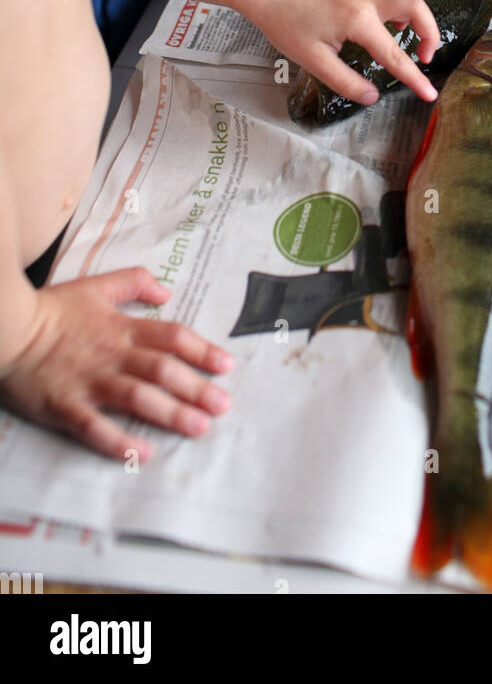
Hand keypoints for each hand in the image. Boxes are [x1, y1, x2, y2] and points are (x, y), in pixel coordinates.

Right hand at [0, 269, 232, 460]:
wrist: (6, 328)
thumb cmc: (51, 309)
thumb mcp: (95, 285)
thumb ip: (133, 282)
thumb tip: (167, 291)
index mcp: (122, 327)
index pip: (172, 337)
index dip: (202, 351)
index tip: (226, 366)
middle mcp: (113, 355)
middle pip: (163, 370)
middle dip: (197, 388)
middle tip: (223, 406)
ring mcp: (90, 381)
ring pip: (138, 397)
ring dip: (171, 413)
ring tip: (199, 427)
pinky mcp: (65, 406)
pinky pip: (95, 427)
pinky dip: (119, 441)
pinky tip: (144, 453)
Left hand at [254, 0, 440, 105]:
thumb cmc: (286, 23)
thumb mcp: (314, 61)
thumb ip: (346, 82)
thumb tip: (372, 97)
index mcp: (358, 21)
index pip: (394, 55)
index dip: (415, 78)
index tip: (430, 94)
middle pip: (416, 8)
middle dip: (430, 34)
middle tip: (424, 57)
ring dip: (417, 7)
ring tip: (409, 30)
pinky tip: (392, 10)